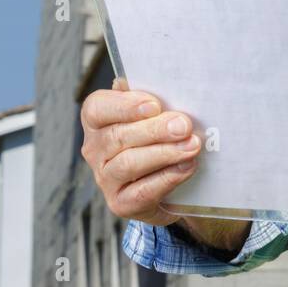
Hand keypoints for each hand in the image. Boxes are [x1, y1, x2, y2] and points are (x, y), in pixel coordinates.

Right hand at [79, 77, 201, 225]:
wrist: (170, 186)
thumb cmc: (160, 138)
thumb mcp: (155, 114)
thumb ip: (152, 99)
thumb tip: (150, 82)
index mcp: (98, 121)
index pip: (97, 108)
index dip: (124, 105)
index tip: (154, 105)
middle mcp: (95, 150)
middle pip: (118, 136)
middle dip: (155, 129)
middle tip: (184, 125)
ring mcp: (105, 179)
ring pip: (129, 163)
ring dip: (164, 153)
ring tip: (192, 146)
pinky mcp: (120, 203)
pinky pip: (142, 191)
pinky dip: (168, 178)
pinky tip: (187, 167)